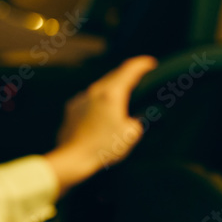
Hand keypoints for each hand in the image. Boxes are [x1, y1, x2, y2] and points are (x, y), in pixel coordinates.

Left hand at [43, 55, 157, 196]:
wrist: (72, 158)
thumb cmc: (103, 147)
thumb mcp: (131, 135)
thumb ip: (137, 120)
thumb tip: (134, 118)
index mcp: (111, 94)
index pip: (129, 70)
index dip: (142, 64)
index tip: (151, 63)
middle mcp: (94, 91)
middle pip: (114, 75)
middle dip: (128, 74)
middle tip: (140, 77)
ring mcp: (80, 99)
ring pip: (100, 87)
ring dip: (112, 88)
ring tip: (122, 96)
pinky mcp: (71, 109)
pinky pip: (89, 99)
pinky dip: (99, 100)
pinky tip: (102, 112)